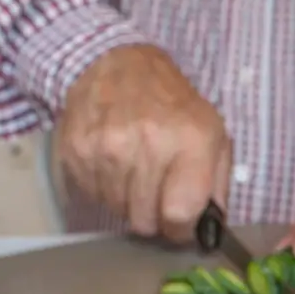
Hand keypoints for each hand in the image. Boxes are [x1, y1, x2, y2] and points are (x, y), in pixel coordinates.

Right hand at [55, 44, 232, 241]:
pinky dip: (105, 188)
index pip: (178, 214)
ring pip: (118, 211)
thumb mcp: (213, 134)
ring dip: (129, 202)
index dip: (181, 229)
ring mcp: (107, 148)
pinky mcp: (77, 150)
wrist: (118, 64)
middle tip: (158, 197)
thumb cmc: (174, 105)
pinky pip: (93, 195)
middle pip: (144, 220)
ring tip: (136, 173)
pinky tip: (114, 164)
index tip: (181, 224)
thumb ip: (217, 185)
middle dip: (155, 218)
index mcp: (190, 141)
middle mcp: (147, 144)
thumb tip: (210, 229)